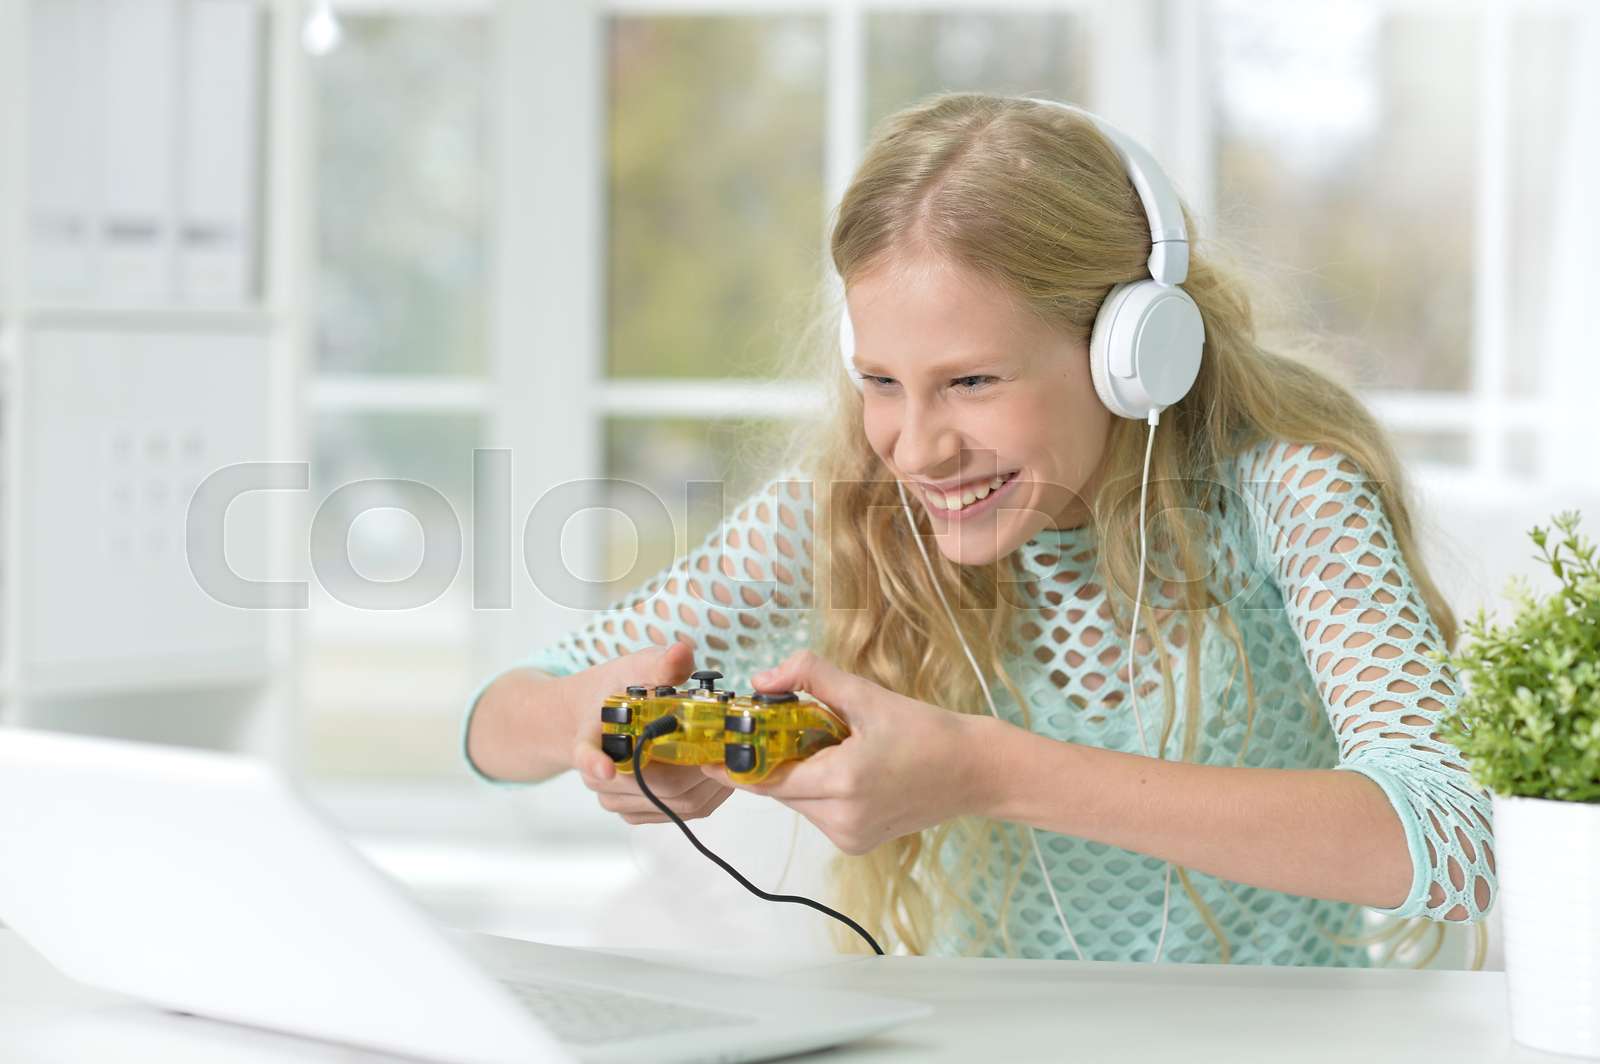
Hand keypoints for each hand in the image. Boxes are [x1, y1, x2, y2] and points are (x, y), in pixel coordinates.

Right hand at [568, 641, 734, 824]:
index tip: (606, 768)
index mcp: (589, 738)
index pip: (586, 756)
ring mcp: (618, 801)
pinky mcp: (637, 813)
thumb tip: (682, 652)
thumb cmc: (614, 690)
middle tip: (728, 740)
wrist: (592, 715)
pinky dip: (708, 792)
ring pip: (676, 804)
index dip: (594, 763)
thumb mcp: (634, 668)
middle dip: (700, 764)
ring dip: (711, 780)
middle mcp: (600, 778)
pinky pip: (680, 812)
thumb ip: (659, 665)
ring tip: (726, 750)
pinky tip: (716, 768)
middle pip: (656, 784)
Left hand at [700, 650, 986, 854]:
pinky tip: (846, 766)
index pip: (766, 778)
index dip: (736, 763)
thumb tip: (762, 679)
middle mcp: (841, 820)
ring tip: (830, 744)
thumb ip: (811, 676)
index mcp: (841, 784)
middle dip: (773, 759)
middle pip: (779, 790)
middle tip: (775, 726)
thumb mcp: (866, 694)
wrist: (975, 772)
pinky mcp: (857, 844)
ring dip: (797, 774)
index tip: (707, 749)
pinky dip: (818, 789)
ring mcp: (849, 838)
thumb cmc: (927, 732)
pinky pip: (818, 812)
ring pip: (797, 802)